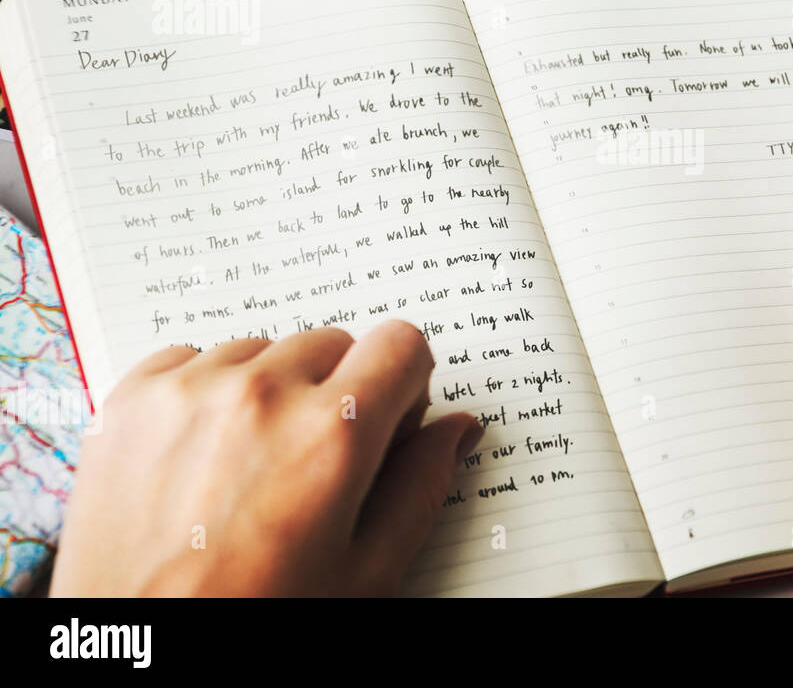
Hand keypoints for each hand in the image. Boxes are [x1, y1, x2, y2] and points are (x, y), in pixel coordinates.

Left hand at [50, 321, 481, 595]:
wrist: (141, 654)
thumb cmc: (256, 625)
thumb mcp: (365, 574)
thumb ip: (422, 487)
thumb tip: (456, 429)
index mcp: (332, 436)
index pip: (401, 342)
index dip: (405, 384)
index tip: (389, 419)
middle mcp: (262, 396)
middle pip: (333, 343)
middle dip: (338, 392)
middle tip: (316, 464)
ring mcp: (190, 391)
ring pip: (264, 350)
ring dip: (270, 392)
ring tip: (251, 468)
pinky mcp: (132, 398)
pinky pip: (193, 359)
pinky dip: (206, 394)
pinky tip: (203, 457)